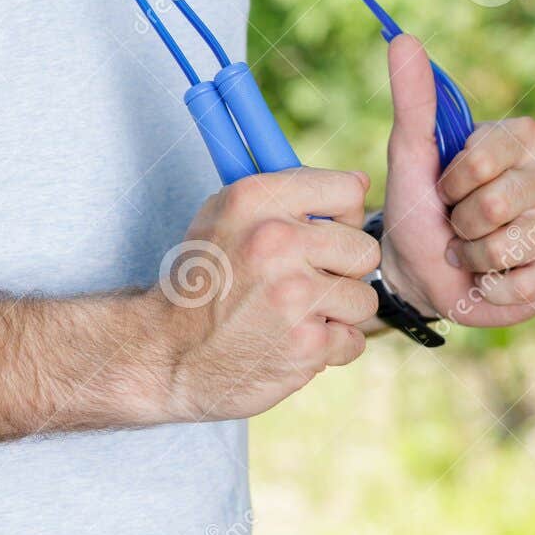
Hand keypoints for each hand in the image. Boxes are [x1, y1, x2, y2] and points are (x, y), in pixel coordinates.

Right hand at [146, 167, 378, 421]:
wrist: (169, 351)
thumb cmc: (203, 277)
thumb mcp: (224, 214)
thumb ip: (285, 193)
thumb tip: (360, 184)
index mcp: (256, 199)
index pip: (348, 190)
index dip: (342, 215)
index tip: (325, 231)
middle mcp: (275, 241)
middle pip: (364, 248)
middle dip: (342, 269)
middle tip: (307, 280)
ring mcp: (294, 295)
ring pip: (363, 297)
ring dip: (337, 311)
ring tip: (295, 313)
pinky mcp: (306, 345)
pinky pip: (353, 340)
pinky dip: (329, 347)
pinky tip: (292, 341)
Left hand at [380, 34, 534, 326]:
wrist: (422, 273)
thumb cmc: (419, 207)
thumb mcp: (409, 153)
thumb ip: (412, 98)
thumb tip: (404, 38)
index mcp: (519, 138)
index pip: (486, 156)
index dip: (454, 179)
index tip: (446, 186)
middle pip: (496, 202)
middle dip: (461, 220)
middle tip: (457, 223)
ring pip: (506, 242)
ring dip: (473, 255)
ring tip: (471, 250)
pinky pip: (521, 281)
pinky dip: (491, 286)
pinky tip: (491, 278)